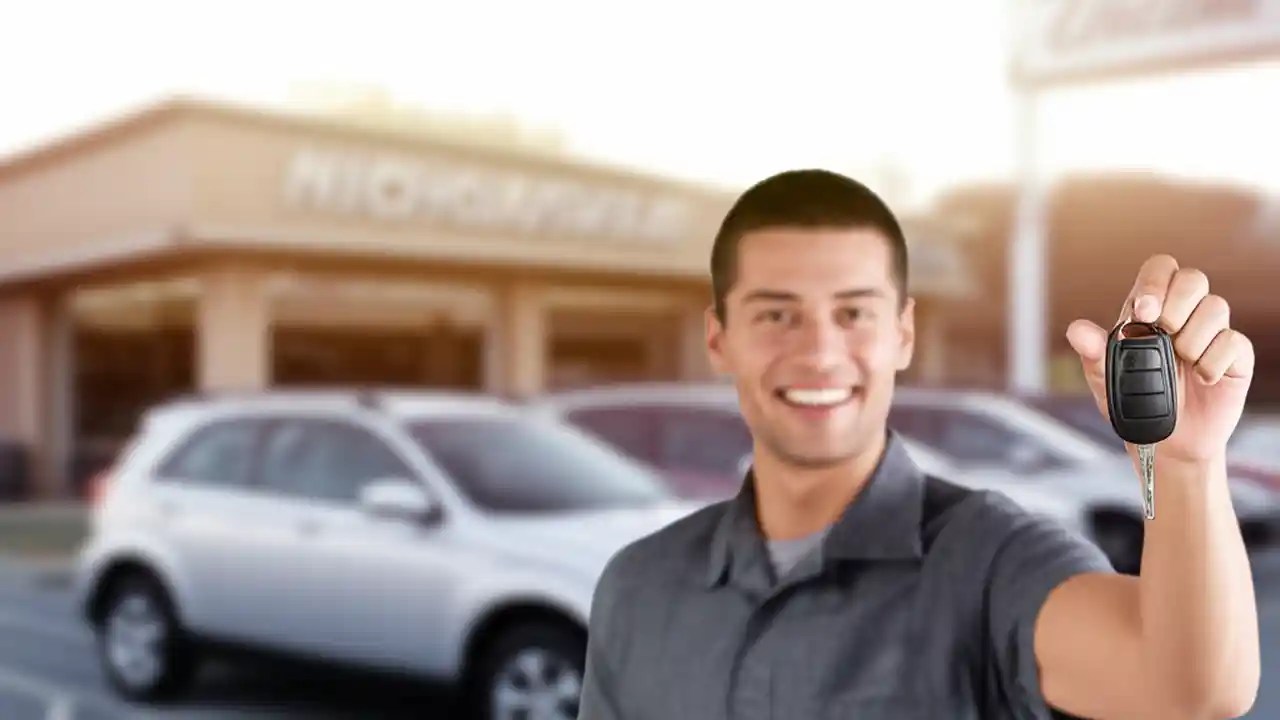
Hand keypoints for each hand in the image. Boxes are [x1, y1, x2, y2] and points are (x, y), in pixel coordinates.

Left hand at [1065, 254, 1254, 465]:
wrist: (1165, 441)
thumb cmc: (1133, 400)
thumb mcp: (1104, 378)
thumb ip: (1092, 352)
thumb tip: (1077, 331)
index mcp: (1149, 310)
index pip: (1160, 269)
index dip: (1155, 281)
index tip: (1143, 311)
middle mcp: (1183, 314)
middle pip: (1193, 278)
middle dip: (1177, 303)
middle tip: (1164, 332)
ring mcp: (1211, 333)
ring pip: (1216, 307)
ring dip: (1193, 338)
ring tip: (1180, 363)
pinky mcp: (1234, 356)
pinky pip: (1234, 342)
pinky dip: (1214, 361)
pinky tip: (1201, 378)